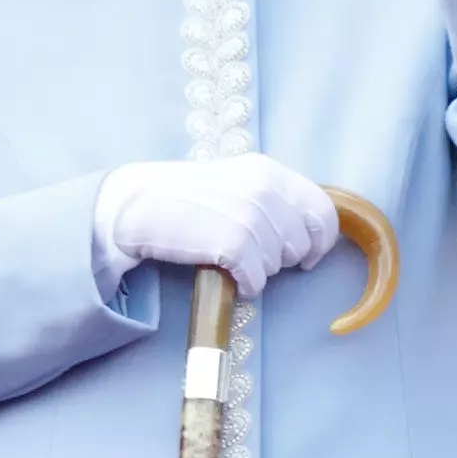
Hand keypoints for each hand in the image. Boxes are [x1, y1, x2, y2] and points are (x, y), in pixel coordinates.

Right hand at [94, 155, 339, 298]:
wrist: (134, 205)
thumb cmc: (185, 198)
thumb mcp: (236, 183)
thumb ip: (271, 198)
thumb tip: (305, 228)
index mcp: (269, 172)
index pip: (322, 210)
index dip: (321, 239)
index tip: (309, 255)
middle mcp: (264, 189)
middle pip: (301, 240)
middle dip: (286, 257)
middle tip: (260, 260)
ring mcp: (249, 215)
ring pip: (279, 261)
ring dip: (262, 271)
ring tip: (238, 265)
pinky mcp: (231, 242)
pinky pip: (258, 277)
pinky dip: (250, 285)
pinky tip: (236, 281)